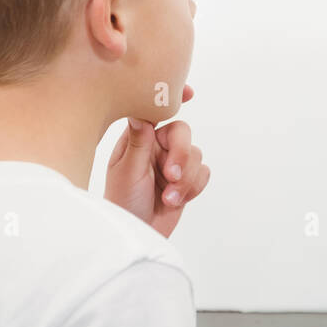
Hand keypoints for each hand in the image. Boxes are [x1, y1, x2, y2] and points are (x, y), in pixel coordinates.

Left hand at [104, 84, 210, 238]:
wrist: (137, 233)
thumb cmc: (122, 202)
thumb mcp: (127, 172)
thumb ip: (138, 143)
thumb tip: (140, 113)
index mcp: (138, 138)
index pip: (155, 111)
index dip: (173, 99)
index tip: (190, 93)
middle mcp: (156, 147)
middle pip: (182, 132)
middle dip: (181, 154)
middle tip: (171, 175)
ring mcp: (172, 163)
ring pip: (196, 154)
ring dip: (185, 179)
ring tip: (167, 198)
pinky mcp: (186, 180)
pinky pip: (203, 172)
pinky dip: (193, 188)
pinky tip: (175, 200)